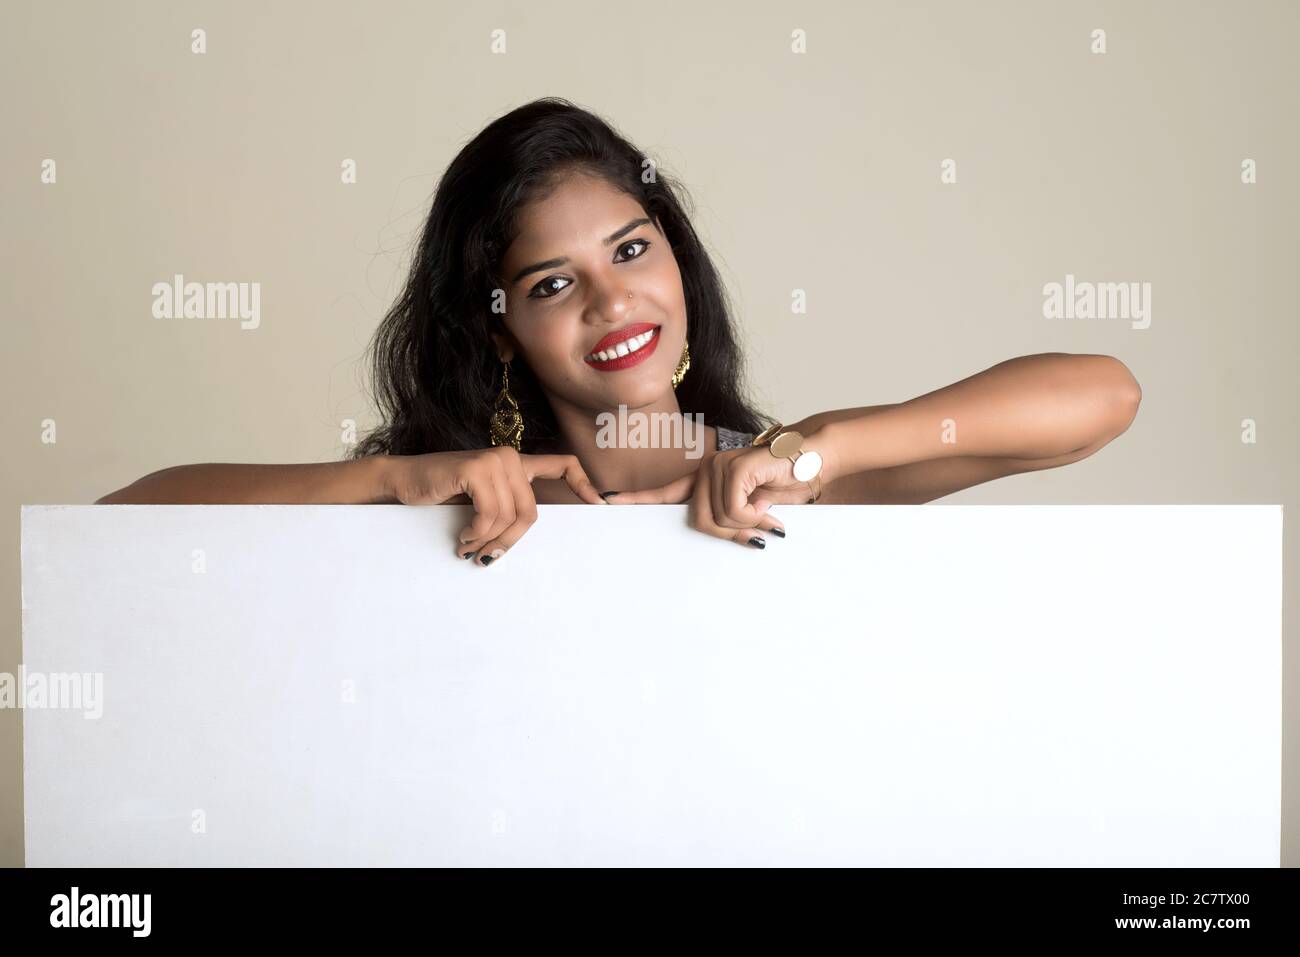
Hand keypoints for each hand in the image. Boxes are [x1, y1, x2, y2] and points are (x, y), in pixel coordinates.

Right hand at [384, 447, 606, 563]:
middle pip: (530, 513)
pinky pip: (490, 514)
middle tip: (486, 557)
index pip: (562, 465)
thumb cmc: (443, 494)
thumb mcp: (482, 502)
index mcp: (517, 465)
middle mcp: (510, 458)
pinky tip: (462, 537)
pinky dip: (476, 534)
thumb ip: (507, 510)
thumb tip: (523, 538)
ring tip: (467, 547)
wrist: (405, 482)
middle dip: (510, 541)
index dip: (584, 484)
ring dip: (487, 541)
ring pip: (510, 517)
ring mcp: (494, 460)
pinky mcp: (476, 468)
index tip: (600, 504)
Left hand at [602, 444, 817, 547]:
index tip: (605, 502)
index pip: (665, 494)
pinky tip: (768, 497)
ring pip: (717, 520)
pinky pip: (733, 511)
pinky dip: (754, 514)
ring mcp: (717, 465)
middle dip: (731, 534)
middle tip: (760, 526)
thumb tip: (739, 543)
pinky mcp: (732, 467)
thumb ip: (734, 522)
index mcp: (705, 481)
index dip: (636, 499)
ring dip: (747, 523)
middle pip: (698, 524)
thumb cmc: (784, 484)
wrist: (812, 456)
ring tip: (766, 506)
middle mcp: (705, 471)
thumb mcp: (755, 512)